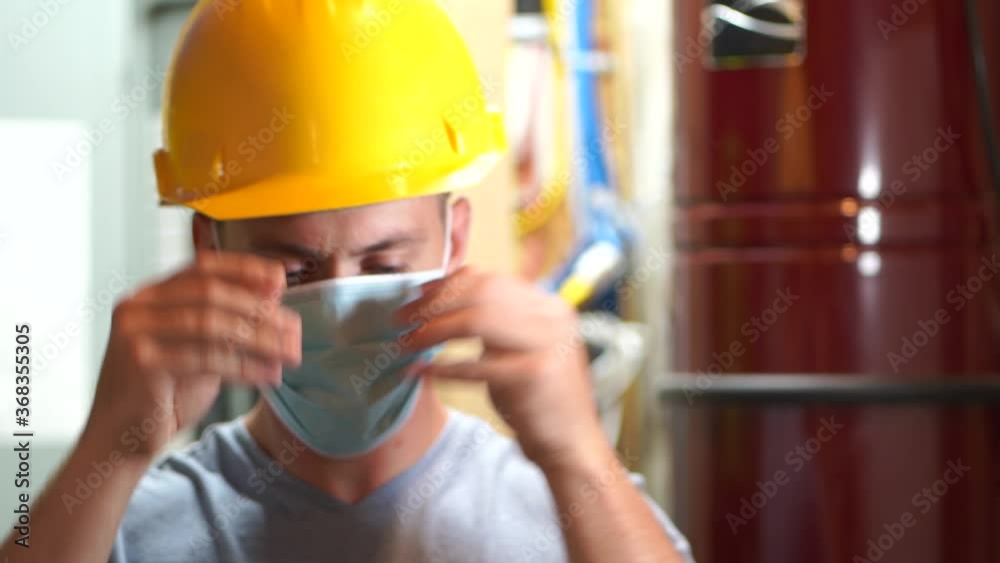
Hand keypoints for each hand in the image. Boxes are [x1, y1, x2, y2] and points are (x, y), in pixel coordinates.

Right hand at [85, 252, 301, 459]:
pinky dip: (245, 367)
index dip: (245, 270)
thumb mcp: (202, 349)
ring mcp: (134, 332)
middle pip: (211, 295)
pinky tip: (270, 376)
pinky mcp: (141, 362)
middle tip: (295, 330)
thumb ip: (230, 321)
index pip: (203, 268)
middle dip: (260, 311)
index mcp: (150, 295)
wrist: (121, 440)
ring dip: (260, 340)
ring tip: (290, 354)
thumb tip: (276, 288)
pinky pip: (207, 358)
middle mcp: (137, 306)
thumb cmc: (165, 393)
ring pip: (212, 326)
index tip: (282, 279)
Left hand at [397, 266, 608, 472]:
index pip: (490, 279)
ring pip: (476, 320)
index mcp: (549, 305)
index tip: (416, 295)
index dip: (447, 285)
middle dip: (434, 303)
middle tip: (401, 319)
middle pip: (480, 292)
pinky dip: (445, 369)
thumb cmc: (539, 398)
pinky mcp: (535, 375)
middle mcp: (552, 318)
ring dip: (433, 330)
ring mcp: (547, 344)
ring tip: (408, 343)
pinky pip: (477, 366)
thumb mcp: (522, 348)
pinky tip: (423, 373)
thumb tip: (443, 297)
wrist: (573, 444)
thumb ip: (497, 322)